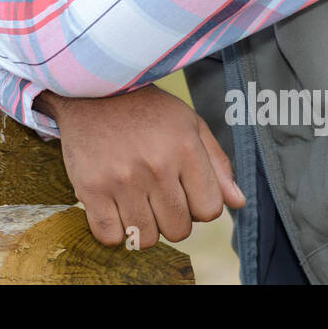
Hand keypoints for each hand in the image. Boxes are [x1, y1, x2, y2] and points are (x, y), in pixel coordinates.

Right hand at [38, 84, 245, 248]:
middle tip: (156, 195)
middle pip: (179, 230)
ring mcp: (121, 179)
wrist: (91, 89)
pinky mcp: (90, 188)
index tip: (183, 191)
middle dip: (172, 218)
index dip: (199, 206)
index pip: (209, 210)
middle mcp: (156, 166)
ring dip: (143, 226)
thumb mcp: (189, 123)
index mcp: (185, 149)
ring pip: (145, 238)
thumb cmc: (146, 109)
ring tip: (134, 201)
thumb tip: (237, 202)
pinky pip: (110, 237)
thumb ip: (217, 163)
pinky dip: (113, 231)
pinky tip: (113, 208)